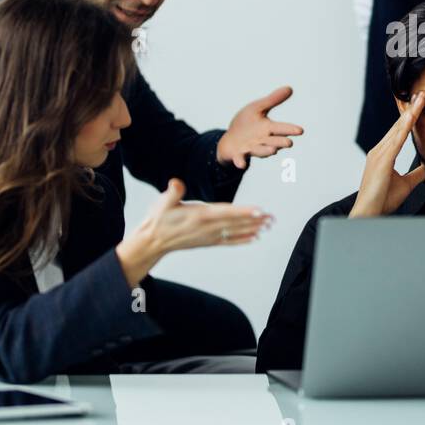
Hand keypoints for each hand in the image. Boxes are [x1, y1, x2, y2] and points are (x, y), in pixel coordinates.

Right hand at [116, 179, 271, 285]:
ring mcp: (208, 236)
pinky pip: (229, 241)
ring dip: (253, 229)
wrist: (152, 241)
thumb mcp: (163, 202)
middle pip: (236, 223)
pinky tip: (255, 238)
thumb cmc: (158, 219)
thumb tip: (176, 182)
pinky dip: (242, 240)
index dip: (243, 211)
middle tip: (272, 218)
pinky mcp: (207, 242)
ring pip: (235, 232)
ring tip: (269, 225)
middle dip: (255, 220)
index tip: (259, 210)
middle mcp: (207, 227)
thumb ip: (173, 192)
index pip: (226, 212)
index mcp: (199, 215)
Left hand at [217, 85, 304, 168]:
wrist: (231, 140)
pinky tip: (241, 164)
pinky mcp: (239, 154)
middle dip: (280, 142)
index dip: (290, 129)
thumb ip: (273, 100)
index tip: (300, 131)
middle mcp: (262, 140)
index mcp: (267, 129)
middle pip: (273, 142)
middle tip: (289, 143)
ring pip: (260, 150)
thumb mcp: (258, 108)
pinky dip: (240, 161)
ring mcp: (251, 148)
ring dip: (265, 151)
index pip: (281, 128)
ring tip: (273, 151)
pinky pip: (240, 158)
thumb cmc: (247, 124)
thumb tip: (290, 88)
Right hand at [349, 91, 424, 217]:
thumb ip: (416, 174)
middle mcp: (379, 150)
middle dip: (410, 109)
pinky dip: (405, 127)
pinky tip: (412, 118)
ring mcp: (379, 154)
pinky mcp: (381, 161)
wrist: (368, 214)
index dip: (410, 117)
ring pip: (397, 129)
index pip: (400, 131)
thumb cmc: (382, 200)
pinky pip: (396, 140)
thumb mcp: (406, 184)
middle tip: (421, 94)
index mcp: (384, 154)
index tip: (419, 104)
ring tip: (420, 99)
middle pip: (398, 126)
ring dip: (410, 113)